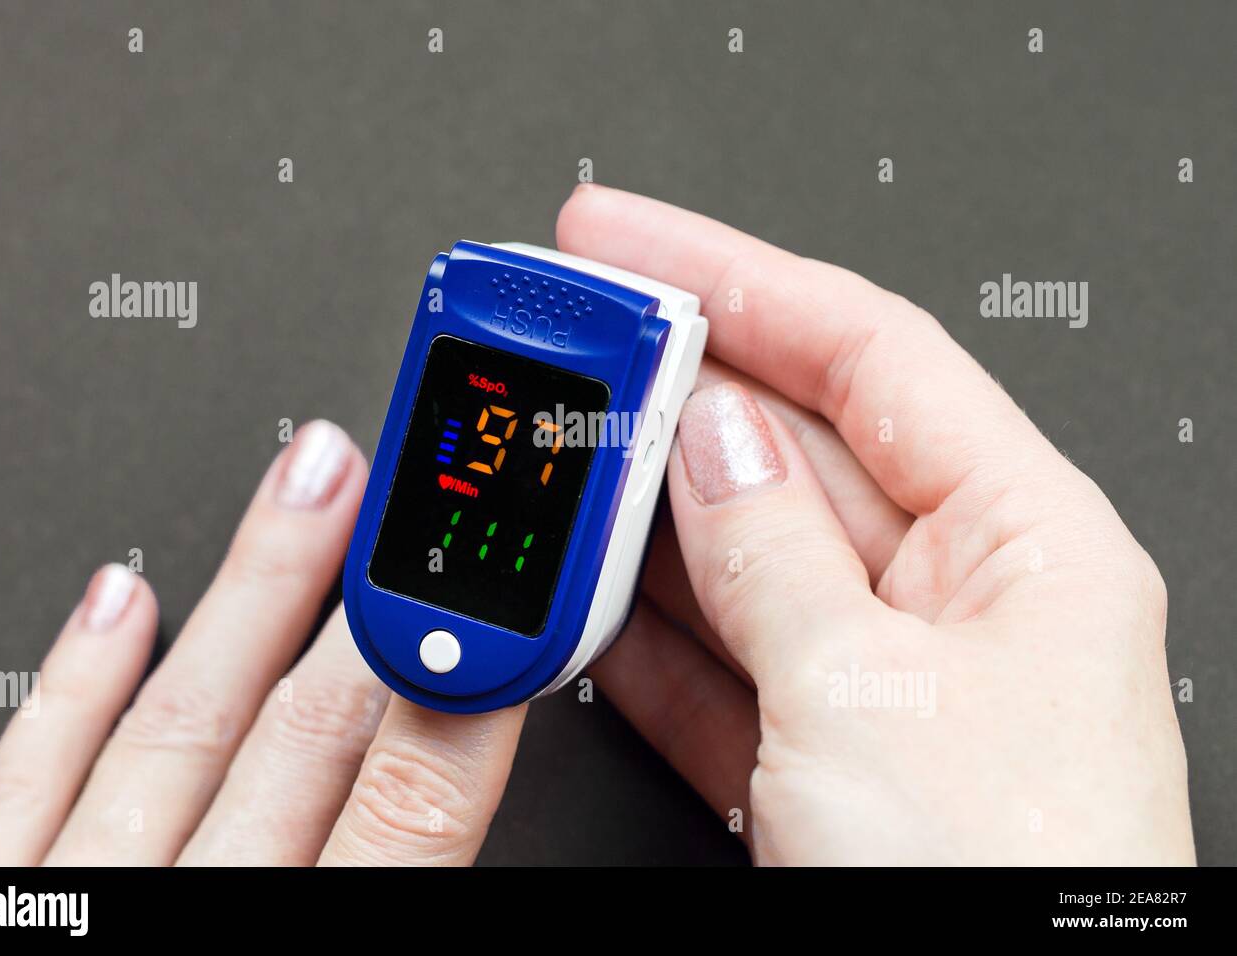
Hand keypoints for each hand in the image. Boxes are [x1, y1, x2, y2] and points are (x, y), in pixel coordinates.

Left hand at [0, 421, 523, 865]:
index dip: (466, 697)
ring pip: (178, 724)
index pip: (409, 812)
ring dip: (256, 590)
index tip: (510, 616)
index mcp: (296, 943)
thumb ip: (401, 885)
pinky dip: (79, 682)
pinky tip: (118, 599)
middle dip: (378, 609)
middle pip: (301, 740)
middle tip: (430, 509)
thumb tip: (471, 843)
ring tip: (313, 481)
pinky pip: (22, 783)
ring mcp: (71, 906)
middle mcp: (179, 914)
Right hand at [567, 185, 1193, 863]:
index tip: (630, 239)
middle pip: (794, 444)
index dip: (738, 275)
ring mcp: (883, 677)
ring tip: (551, 466)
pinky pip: (720, 657)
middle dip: (674, 393)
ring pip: (741, 553)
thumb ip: (775, 550)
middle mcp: (960, 597)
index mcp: (1025, 542)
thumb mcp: (874, 696)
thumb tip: (713, 435)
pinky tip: (586, 597)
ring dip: (642, 514)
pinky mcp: (825, 754)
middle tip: (566, 353)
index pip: (868, 352)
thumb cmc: (1005, 889)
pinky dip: (645, 630)